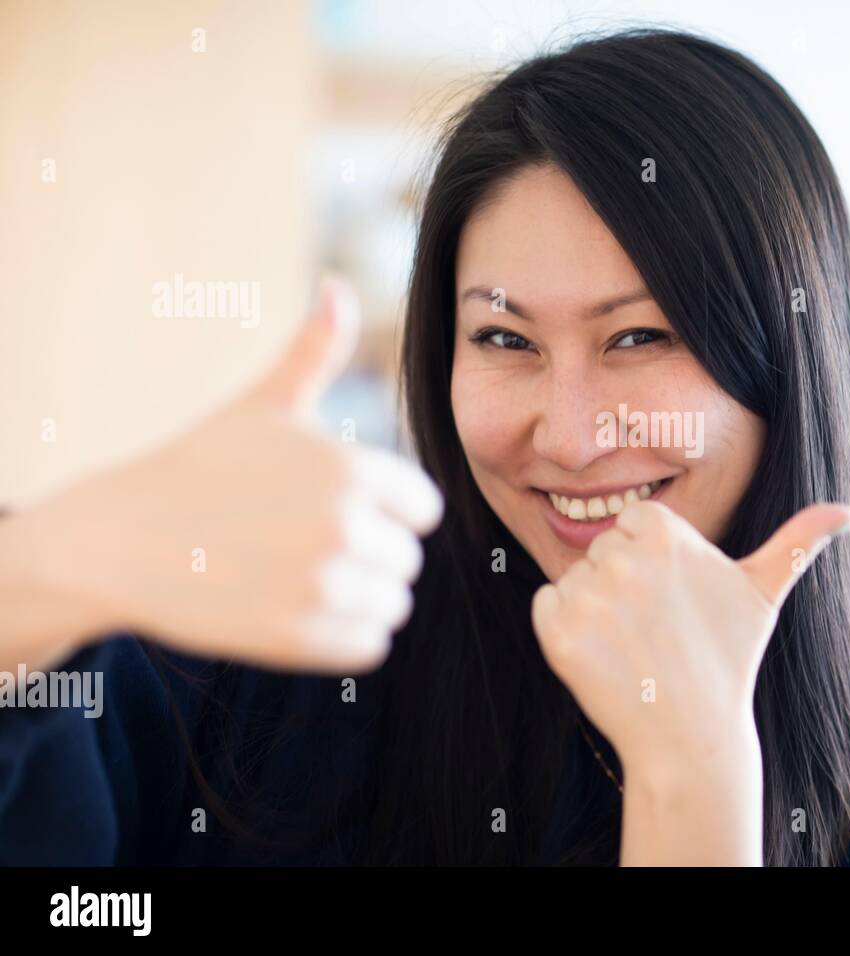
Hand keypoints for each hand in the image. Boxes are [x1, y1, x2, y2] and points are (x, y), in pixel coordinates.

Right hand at [36, 277, 441, 672]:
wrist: (120, 537)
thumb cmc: (200, 464)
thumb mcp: (263, 405)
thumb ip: (314, 352)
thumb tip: (337, 286)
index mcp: (351, 467)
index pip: (424, 508)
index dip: (388, 510)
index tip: (340, 506)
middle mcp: (344, 525)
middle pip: (407, 559)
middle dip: (369, 554)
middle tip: (305, 542)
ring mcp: (320, 585)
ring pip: (392, 605)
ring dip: (358, 597)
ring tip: (300, 574)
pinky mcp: (296, 639)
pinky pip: (369, 646)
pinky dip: (343, 636)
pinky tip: (297, 608)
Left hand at [530, 499, 849, 779]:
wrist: (689, 737)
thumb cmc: (728, 659)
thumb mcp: (763, 593)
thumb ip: (798, 540)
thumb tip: (849, 511)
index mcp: (663, 532)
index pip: (632, 522)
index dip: (650, 560)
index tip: (673, 597)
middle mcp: (622, 556)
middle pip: (602, 549)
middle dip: (623, 584)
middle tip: (657, 627)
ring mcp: (588, 596)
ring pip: (575, 579)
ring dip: (596, 609)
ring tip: (634, 645)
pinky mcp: (557, 633)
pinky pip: (547, 606)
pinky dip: (566, 629)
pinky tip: (604, 655)